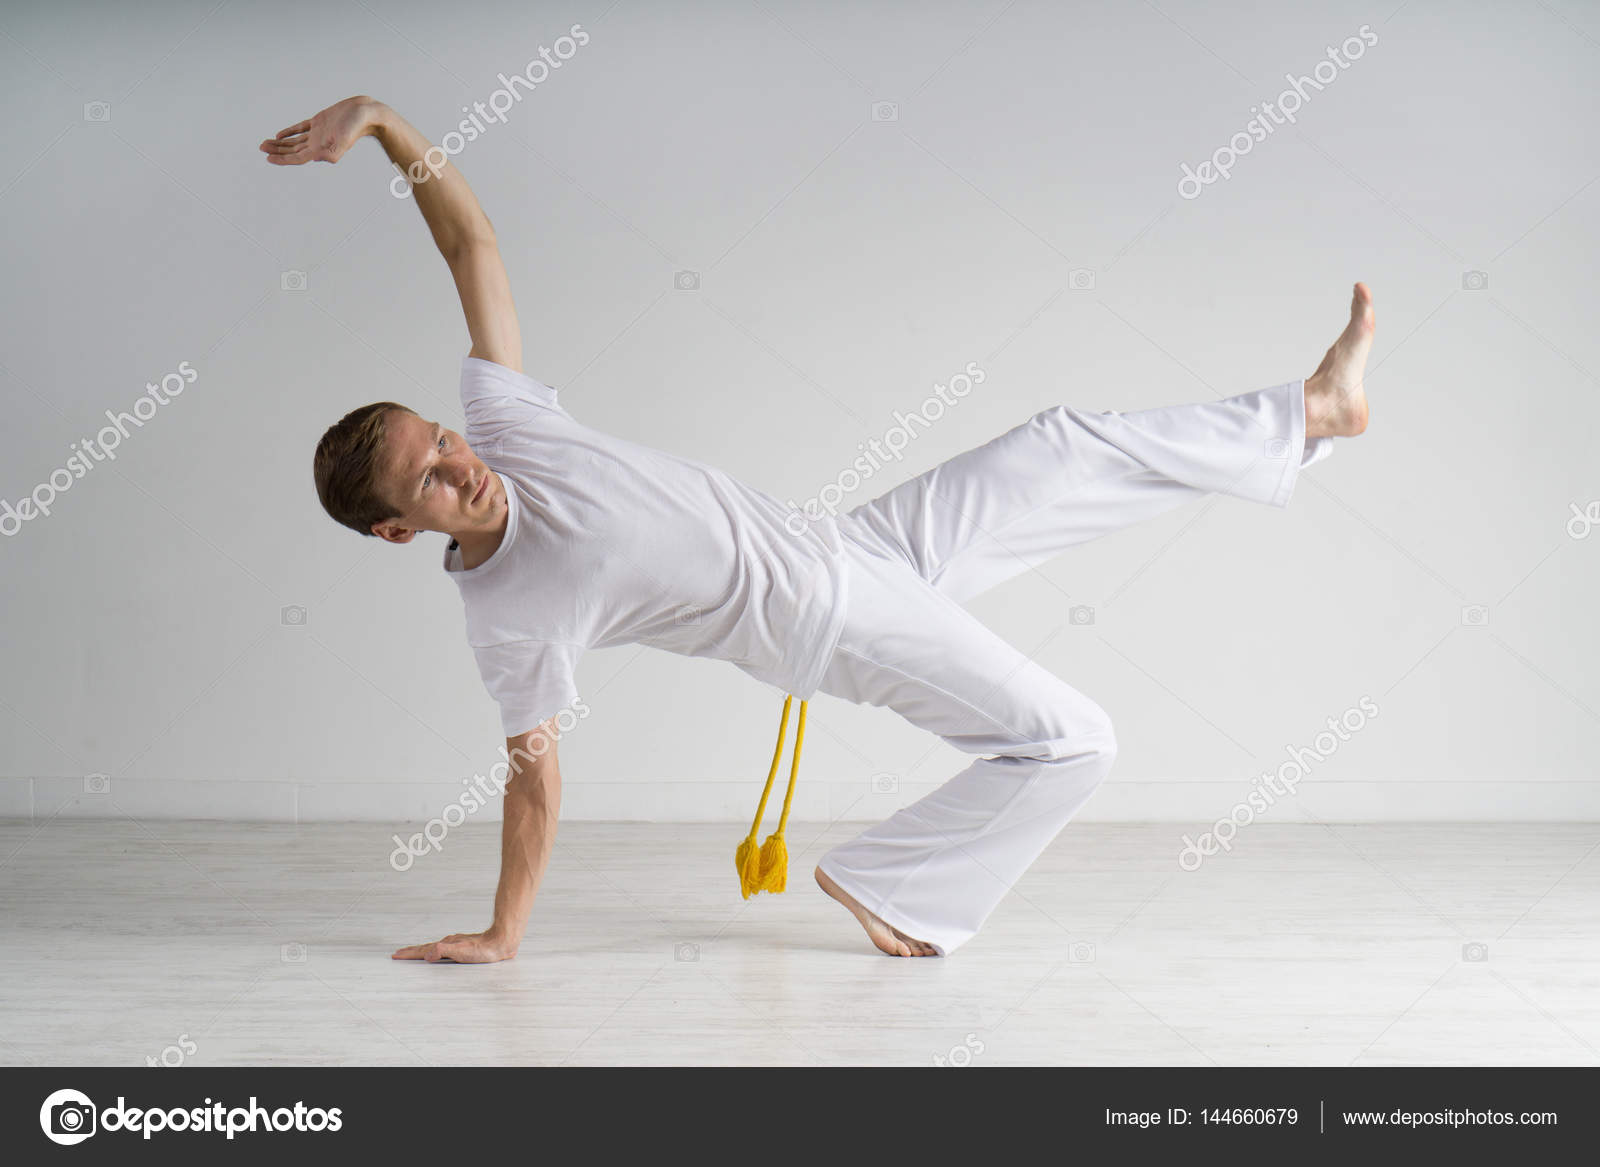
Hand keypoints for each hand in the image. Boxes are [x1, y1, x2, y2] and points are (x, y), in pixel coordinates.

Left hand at [259, 96, 377, 166]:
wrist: (365, 114)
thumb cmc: (356, 127)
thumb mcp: (344, 140)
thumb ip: (331, 153)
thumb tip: (315, 158)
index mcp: (321, 149)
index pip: (297, 158)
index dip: (282, 159)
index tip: (268, 158)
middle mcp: (318, 144)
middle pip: (293, 151)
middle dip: (277, 151)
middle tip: (262, 148)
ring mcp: (317, 133)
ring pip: (294, 141)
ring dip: (281, 144)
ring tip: (266, 144)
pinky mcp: (319, 123)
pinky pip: (300, 129)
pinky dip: (290, 133)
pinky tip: (280, 135)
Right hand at [391, 929, 517, 963]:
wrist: (500, 942)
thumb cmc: (483, 950)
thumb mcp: (461, 952)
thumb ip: (444, 951)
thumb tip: (427, 954)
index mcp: (446, 945)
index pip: (423, 950)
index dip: (409, 954)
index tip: (395, 955)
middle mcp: (449, 943)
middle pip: (425, 947)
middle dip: (411, 952)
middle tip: (398, 953)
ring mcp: (455, 944)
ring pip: (433, 948)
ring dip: (421, 951)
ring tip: (413, 953)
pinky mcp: (462, 948)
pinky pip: (442, 949)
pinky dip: (433, 951)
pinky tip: (437, 953)